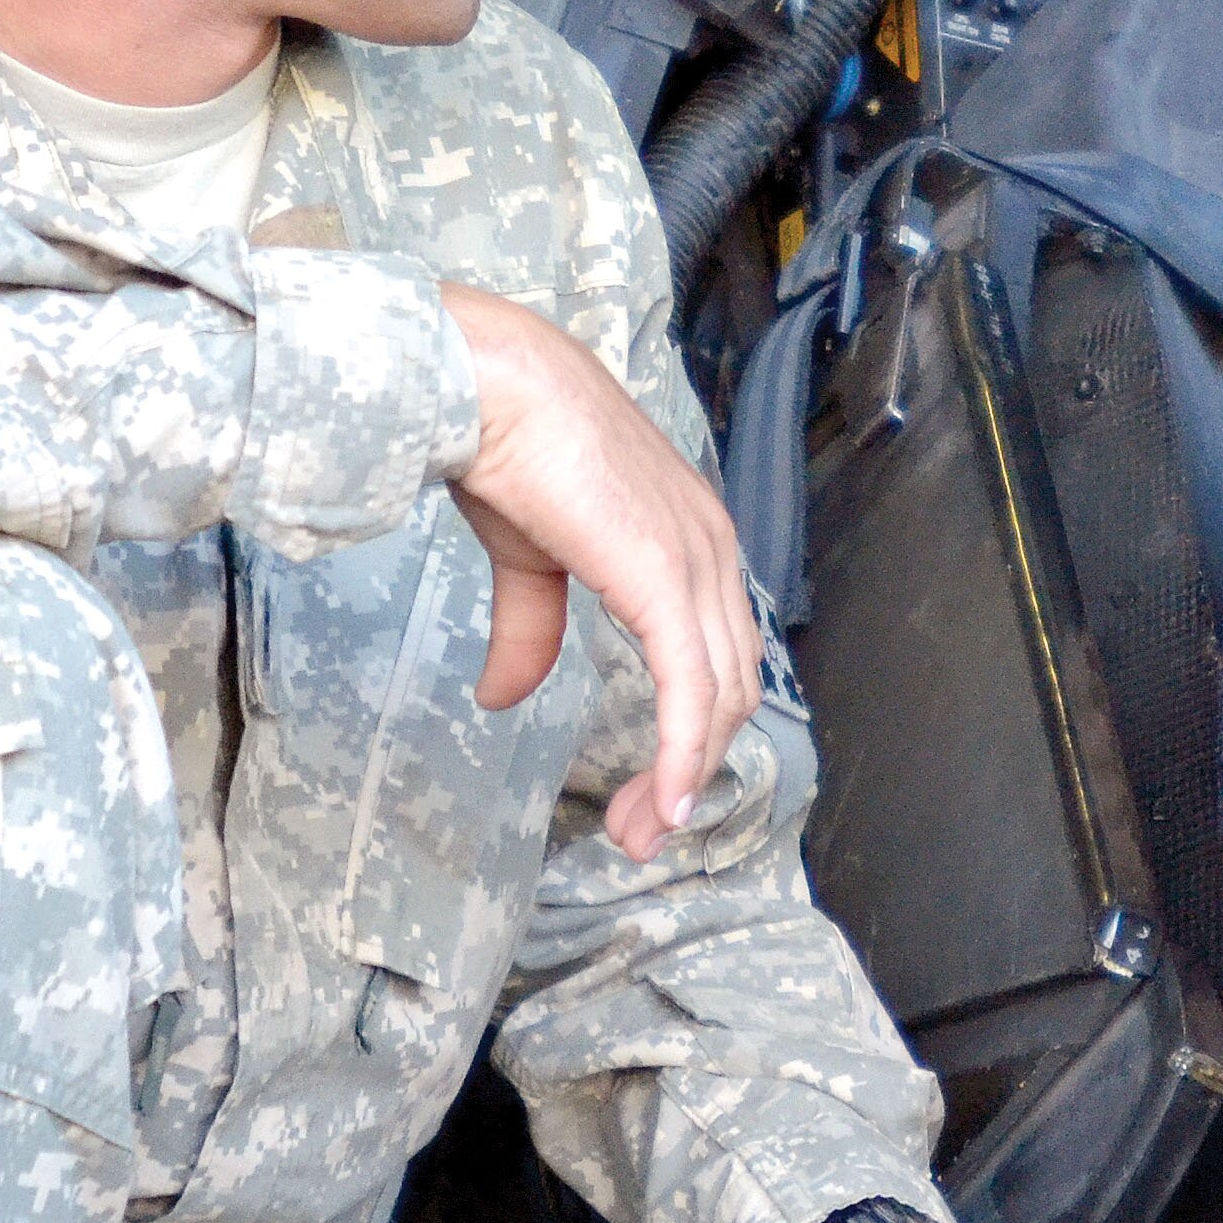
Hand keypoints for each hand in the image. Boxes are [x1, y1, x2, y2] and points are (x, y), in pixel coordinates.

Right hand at [437, 284, 755, 861]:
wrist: (493, 389)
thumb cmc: (512, 448)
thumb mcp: (529, 558)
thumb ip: (533, 630)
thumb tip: (502, 698)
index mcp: (693, 541)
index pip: (718, 653)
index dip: (692, 729)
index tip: (649, 791)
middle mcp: (714, 554)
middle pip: (729, 688)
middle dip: (690, 768)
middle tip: (639, 829)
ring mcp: (698, 565)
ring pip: (718, 698)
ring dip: (679, 776)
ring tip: (637, 832)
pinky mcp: (667, 582)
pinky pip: (690, 688)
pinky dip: (683, 753)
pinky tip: (664, 802)